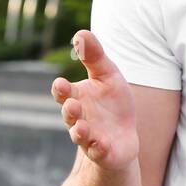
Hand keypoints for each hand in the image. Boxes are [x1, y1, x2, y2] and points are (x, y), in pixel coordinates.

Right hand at [51, 30, 138, 171]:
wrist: (124, 135)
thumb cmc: (112, 102)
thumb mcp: (107, 75)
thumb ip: (94, 56)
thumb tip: (80, 33)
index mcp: (77, 97)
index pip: (64, 92)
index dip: (61, 89)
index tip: (61, 83)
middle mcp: (79, 118)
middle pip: (69, 115)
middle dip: (68, 110)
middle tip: (70, 104)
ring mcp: (89, 136)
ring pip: (79, 135)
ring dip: (78, 131)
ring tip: (81, 126)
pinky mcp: (102, 152)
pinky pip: (98, 152)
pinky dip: (98, 149)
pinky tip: (101, 145)